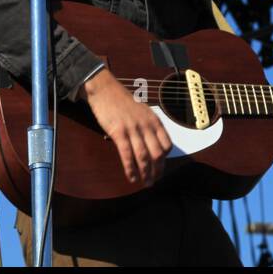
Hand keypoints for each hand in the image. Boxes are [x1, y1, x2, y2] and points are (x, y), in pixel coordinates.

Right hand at [82, 68, 172, 186]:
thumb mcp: (142, 111)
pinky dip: (131, 169)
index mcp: (154, 120)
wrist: (106, 89)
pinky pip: (127, 155)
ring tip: (145, 183)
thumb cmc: (122, 101)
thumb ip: (148, 127)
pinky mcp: (118, 132)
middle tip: (153, 181)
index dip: (165, 159)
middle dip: (157, 171)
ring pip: (143, 157)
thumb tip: (151, 144)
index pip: (167, 145)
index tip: (160, 168)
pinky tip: (131, 178)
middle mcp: (146, 125)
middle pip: (157, 154)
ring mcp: (133, 129)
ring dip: (145, 173)